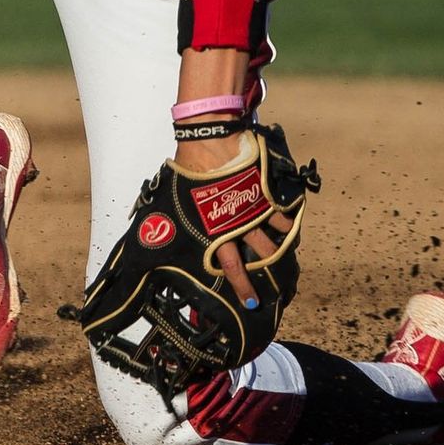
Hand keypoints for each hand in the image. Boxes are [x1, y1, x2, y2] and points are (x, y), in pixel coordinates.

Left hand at [174, 133, 295, 309]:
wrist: (209, 143)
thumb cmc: (189, 169)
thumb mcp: (176, 197)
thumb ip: (173, 215)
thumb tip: (153, 227)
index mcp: (214, 230)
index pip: (228, 265)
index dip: (241, 283)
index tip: (251, 301)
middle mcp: (237, 225)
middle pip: (257, 255)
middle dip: (266, 272)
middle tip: (277, 288)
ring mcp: (253, 210)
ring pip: (271, 235)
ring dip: (279, 246)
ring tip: (286, 254)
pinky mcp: (263, 193)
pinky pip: (279, 212)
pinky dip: (286, 219)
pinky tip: (289, 225)